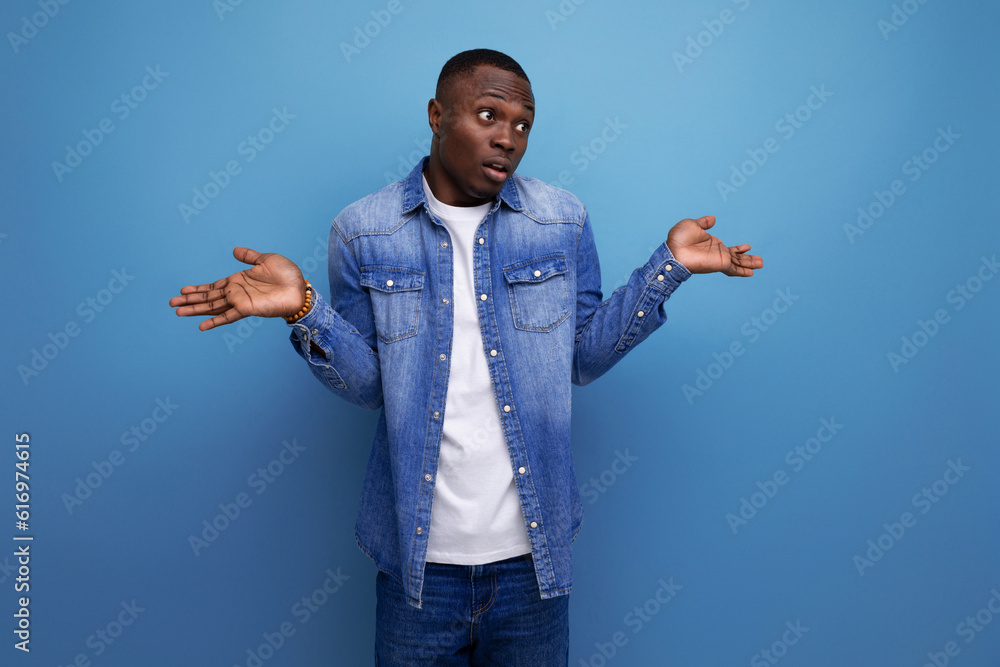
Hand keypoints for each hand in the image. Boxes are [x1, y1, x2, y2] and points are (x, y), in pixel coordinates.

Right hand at [169, 247, 306, 330]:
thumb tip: (235, 250)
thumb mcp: (265, 259)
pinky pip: (228, 316)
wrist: (300, 287)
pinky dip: (215, 321)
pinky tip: (201, 326)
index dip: (198, 289)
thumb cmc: (287, 274)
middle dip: (190, 300)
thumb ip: (249, 256)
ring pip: (213, 307)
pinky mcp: (247, 308)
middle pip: (208, 297)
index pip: (213, 287)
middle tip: (171, 305)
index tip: (182, 291)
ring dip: (195, 310)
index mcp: (238, 281)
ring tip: (178, 312)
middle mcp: (236, 293)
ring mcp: (240, 301)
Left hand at [666, 215, 762, 276]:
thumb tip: (712, 219)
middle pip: (737, 258)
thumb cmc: (679, 239)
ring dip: (750, 264)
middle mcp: (717, 253)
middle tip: (760, 261)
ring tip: (761, 264)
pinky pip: (733, 268)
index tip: (747, 247)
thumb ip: (704, 223)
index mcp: (712, 244)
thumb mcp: (693, 225)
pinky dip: (742, 271)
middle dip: (748, 259)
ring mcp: (719, 259)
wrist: (673, 251)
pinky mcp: (719, 264)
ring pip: (738, 263)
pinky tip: (751, 273)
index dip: (739, 249)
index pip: (729, 249)